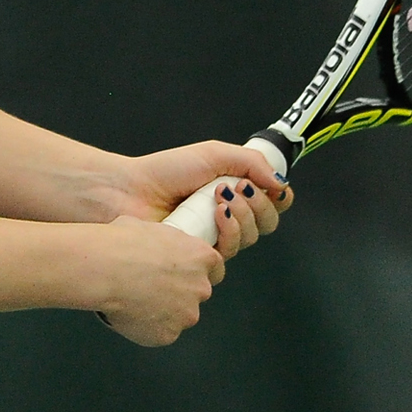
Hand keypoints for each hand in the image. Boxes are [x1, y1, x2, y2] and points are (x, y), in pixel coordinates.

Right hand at [94, 214, 223, 346]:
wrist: (104, 269)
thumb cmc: (120, 244)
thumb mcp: (146, 226)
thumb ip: (161, 241)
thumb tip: (150, 242)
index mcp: (200, 256)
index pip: (214, 267)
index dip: (196, 269)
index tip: (182, 271)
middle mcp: (200, 287)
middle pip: (197, 293)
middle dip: (179, 292)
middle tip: (151, 285)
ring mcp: (187, 314)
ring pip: (179, 315)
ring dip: (164, 311)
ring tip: (135, 300)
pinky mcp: (169, 334)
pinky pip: (161, 332)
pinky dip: (148, 327)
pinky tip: (129, 313)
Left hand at [119, 141, 294, 260]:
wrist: (131, 191)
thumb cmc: (165, 171)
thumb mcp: (213, 154)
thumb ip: (251, 162)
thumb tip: (281, 182)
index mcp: (233, 193)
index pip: (272, 203)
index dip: (276, 197)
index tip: (265, 185)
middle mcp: (227, 218)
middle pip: (266, 224)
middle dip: (258, 205)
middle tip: (235, 188)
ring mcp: (213, 239)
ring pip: (249, 239)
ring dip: (242, 216)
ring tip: (218, 199)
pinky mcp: (199, 258)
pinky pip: (228, 256)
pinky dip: (228, 233)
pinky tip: (214, 216)